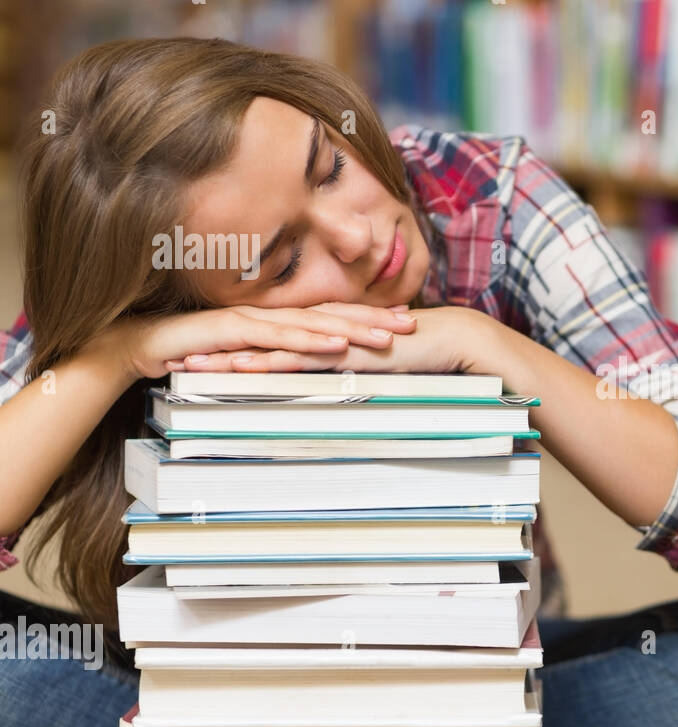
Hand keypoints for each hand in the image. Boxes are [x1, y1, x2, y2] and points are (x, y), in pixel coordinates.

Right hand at [97, 302, 417, 381]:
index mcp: (278, 318)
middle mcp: (270, 313)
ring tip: (385, 336)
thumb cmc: (195, 351)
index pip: (332, 315)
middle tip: (412, 322)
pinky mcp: (234, 331)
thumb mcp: (247, 358)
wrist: (142, 344)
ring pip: (312, 323)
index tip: (404, 319)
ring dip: (351, 328)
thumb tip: (312, 371)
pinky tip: (334, 345)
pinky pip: (278, 337)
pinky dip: (308, 340)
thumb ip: (277, 358)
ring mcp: (253, 319)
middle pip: (332, 314)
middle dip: (373, 316)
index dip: (369, 315)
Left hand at [171, 306, 493, 375]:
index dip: (231, 347)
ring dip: (230, 358)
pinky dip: (273, 364)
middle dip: (214, 349)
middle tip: (173, 359)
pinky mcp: (350, 351)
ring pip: (271, 348)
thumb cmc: (422, 354)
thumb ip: (350, 375)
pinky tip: (245, 370)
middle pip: (258, 340)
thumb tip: (334, 394)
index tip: (197, 357)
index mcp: (324, 334)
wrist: (454, 340)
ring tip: (191, 368)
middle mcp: (321, 332)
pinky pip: (304, 359)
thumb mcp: (375, 367)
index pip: (269, 340)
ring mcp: (333, 340)